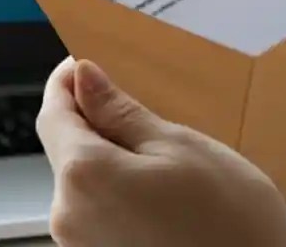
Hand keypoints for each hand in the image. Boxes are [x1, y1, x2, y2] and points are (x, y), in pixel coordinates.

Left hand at [36, 57, 285, 246]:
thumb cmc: (232, 221)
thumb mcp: (179, 146)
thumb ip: (120, 112)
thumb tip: (83, 79)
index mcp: (84, 177)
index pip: (53, 115)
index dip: (67, 84)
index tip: (85, 65)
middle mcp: (69, 218)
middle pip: (67, 151)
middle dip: (96, 125)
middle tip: (145, 111)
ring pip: (84, 184)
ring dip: (112, 164)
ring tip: (166, 163)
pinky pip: (99, 215)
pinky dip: (121, 197)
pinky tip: (164, 198)